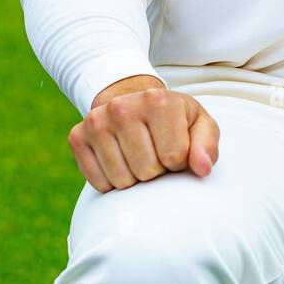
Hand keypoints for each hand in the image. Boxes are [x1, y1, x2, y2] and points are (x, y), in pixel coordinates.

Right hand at [68, 74, 219, 192]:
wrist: (134, 105)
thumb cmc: (174, 121)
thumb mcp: (199, 125)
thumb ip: (206, 146)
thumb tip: (202, 169)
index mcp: (158, 99)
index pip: (174, 157)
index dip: (179, 162)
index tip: (177, 150)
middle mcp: (122, 107)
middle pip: (147, 171)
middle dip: (157, 171)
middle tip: (156, 153)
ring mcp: (97, 121)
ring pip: (122, 181)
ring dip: (135, 178)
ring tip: (139, 156)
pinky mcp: (77, 137)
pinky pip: (99, 184)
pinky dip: (113, 182)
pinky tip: (120, 160)